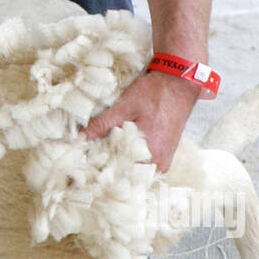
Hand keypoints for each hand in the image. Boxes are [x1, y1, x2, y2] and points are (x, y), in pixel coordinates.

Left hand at [83, 69, 198, 172]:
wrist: (179, 84)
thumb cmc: (155, 93)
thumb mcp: (124, 106)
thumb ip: (101, 125)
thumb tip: (79, 139)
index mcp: (149, 156)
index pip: (117, 173)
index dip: (98, 168)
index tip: (83, 160)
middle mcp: (158, 165)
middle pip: (125, 174)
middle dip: (106, 166)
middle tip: (88, 155)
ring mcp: (162, 162)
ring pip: (133, 170)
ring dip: (117, 162)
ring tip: (100, 151)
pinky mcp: (163, 156)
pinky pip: (141, 165)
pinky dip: (128, 158)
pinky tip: (116, 148)